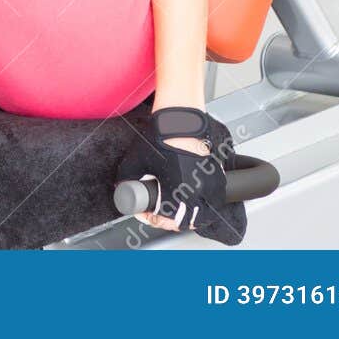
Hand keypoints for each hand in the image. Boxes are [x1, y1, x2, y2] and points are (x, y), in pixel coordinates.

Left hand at [116, 106, 246, 245]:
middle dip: (172, 220)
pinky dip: (207, 202)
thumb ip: (126, 180)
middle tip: (160, 214)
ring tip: (178, 209)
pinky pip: (216, 197)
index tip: (145, 213)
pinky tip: (194, 197)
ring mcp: (210, 184)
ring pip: (206, 213)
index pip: (167, 220)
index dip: (152, 219)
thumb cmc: (160, 137)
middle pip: (189, 221)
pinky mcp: (217, 173)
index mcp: (177, 192)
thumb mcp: (134, 161)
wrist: (179, 118)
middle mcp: (197, 191)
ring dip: (192, 214)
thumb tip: (122, 191)